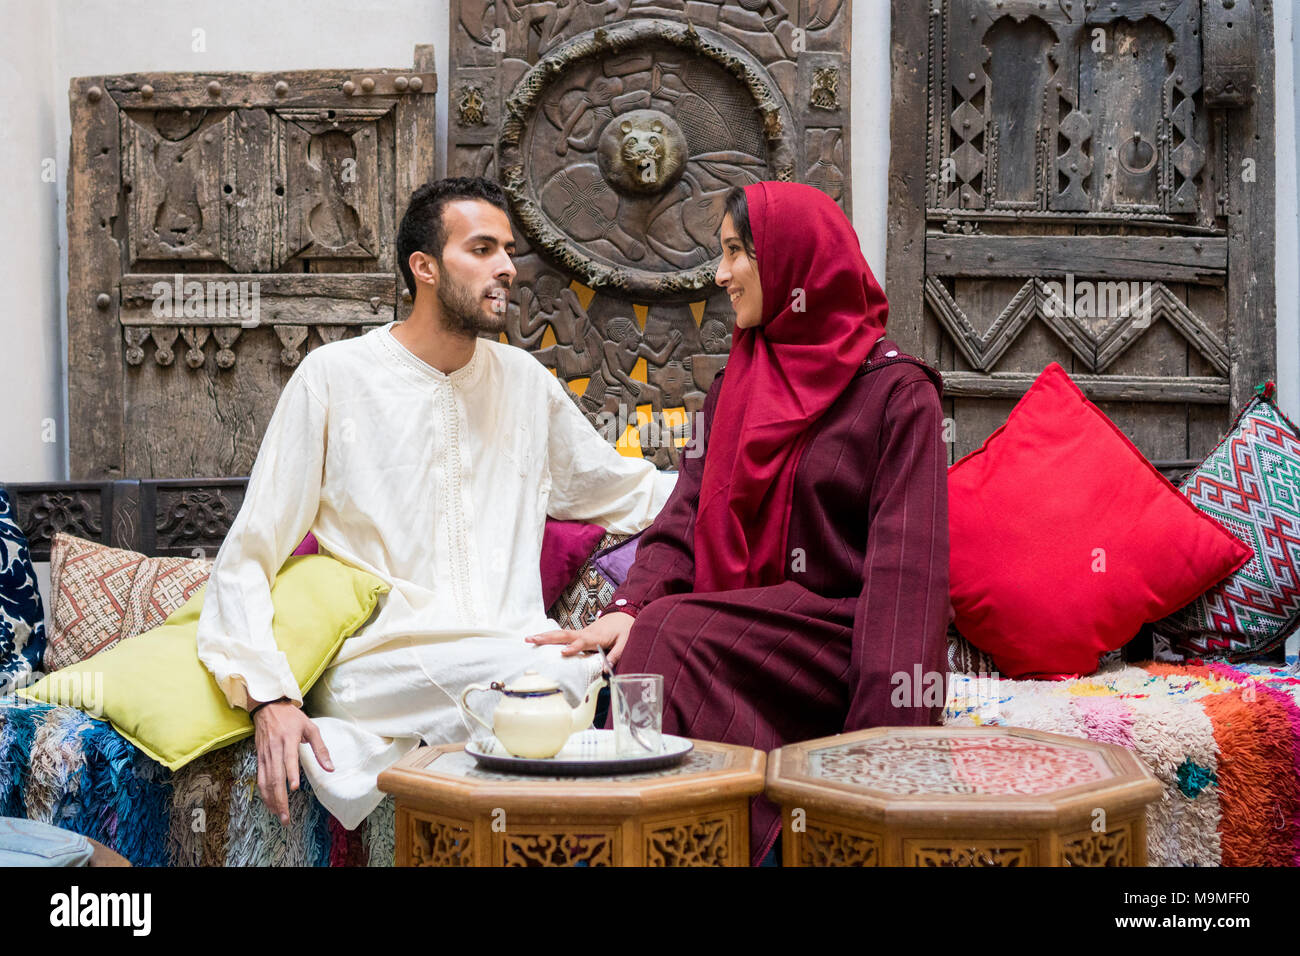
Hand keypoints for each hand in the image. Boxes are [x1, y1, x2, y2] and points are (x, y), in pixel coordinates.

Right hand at [253, 700, 332, 826]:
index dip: (290, 773)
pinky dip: (264, 793)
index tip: (293, 788)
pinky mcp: (259, 758)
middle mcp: (275, 748)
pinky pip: (260, 778)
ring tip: (280, 815)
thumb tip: (330, 768)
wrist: (267, 707)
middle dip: (280, 798)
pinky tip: (270, 804)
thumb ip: (320, 748)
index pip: (288, 759)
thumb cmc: (291, 718)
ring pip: (266, 781)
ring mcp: (265, 755)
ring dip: (272, 800)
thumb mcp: (310, 727)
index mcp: (288, 739)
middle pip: (275, 776)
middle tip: (286, 816)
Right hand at [526, 611, 635, 665]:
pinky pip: (563, 635)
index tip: (562, 653)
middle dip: (547, 638)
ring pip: (560, 633)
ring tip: (528, 638)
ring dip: (544, 635)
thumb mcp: (625, 642)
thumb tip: (606, 670)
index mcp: (595, 637)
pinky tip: (539, 639)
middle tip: (531, 640)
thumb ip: (616, 655)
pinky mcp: (579, 633)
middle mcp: (585, 633)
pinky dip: (550, 636)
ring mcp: (580, 632)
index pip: (582, 643)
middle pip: (564, 635)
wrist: (623, 614)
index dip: (573, 648)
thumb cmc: (624, 629)